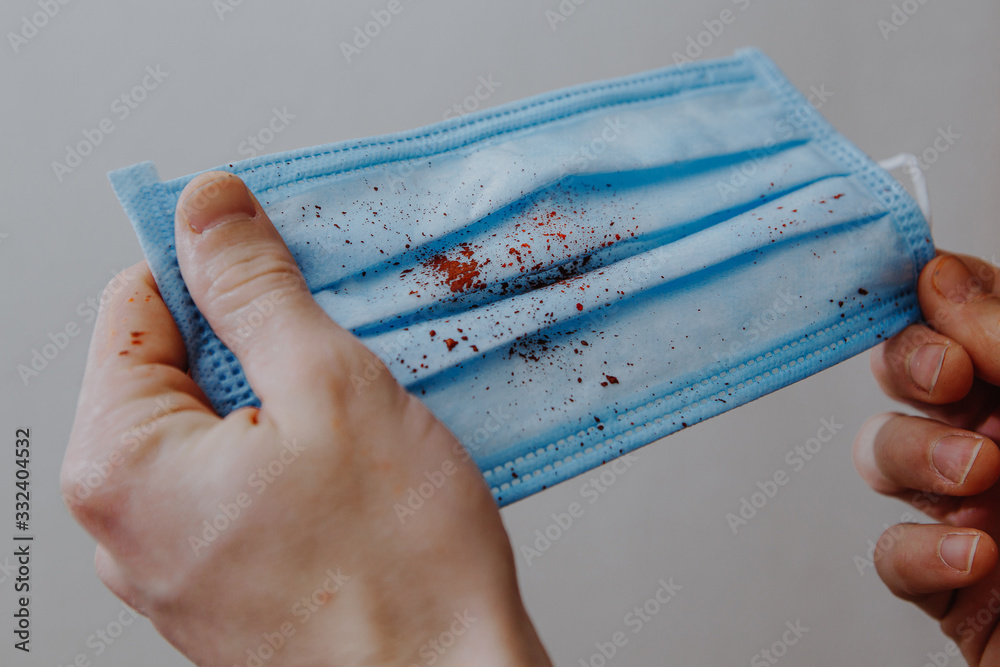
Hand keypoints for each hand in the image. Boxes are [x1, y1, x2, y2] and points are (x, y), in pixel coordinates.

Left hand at [61, 172, 551, 666]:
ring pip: (216, 423)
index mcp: (122, 462)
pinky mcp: (221, 580)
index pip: (137, 302)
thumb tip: (207, 211)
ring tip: (356, 411)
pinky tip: (352, 462)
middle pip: (175, 365)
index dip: (214, 264)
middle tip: (338, 347)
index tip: (280, 258)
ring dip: (283, 395)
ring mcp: (172, 559)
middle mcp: (126, 521)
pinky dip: (290, 450)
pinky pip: (238, 480)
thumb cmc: (399, 568)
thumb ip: (254, 288)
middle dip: (257, 336)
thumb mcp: (329, 386)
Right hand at [854, 252, 999, 664]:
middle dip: (909, 367)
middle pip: (905, 375)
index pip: (961, 311)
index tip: (939, 305)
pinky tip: (977, 555)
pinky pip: (891, 555)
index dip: (932, 301)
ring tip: (978, 476)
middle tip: (950, 380)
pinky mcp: (952, 586)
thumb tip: (938, 275)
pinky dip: (921, 551)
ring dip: (913, 456)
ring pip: (882, 455)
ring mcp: (971, 509)